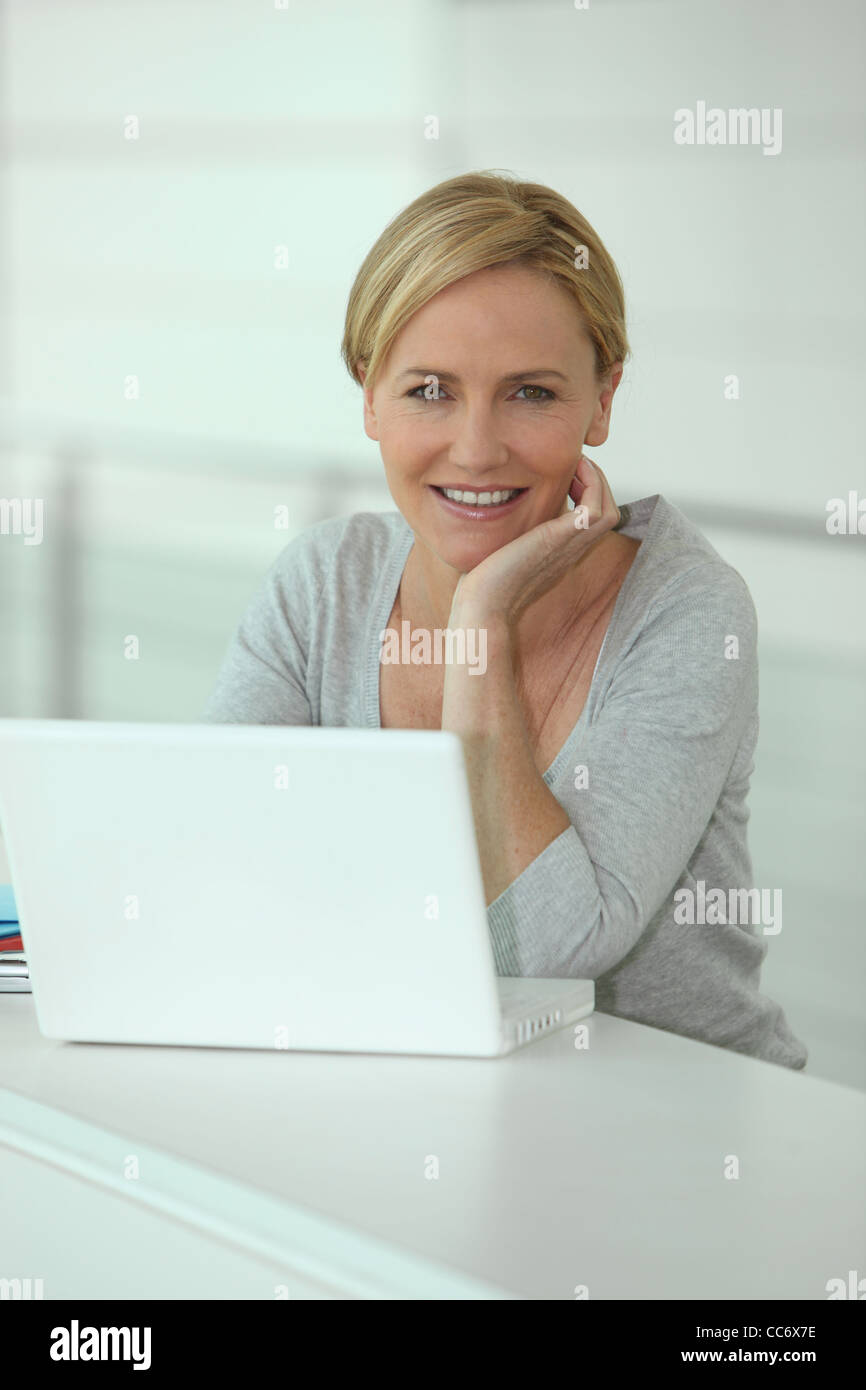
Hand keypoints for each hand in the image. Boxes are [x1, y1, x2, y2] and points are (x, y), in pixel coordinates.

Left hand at [451, 453, 621, 626]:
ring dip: (597, 482)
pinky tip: (571, 472)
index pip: (593, 522)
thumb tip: (503, 508)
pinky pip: (596, 510)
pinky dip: (592, 485)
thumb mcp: (506, 547)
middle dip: (596, 483)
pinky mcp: (559, 539)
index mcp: (561, 552)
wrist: (483, 604)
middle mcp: (571, 550)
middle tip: (574, 467)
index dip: (588, 494)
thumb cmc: (486, 581)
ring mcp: (568, 546)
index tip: (568, 476)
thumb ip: (516, 530)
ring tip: (576, 466)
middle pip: (608, 515)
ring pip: (609, 512)